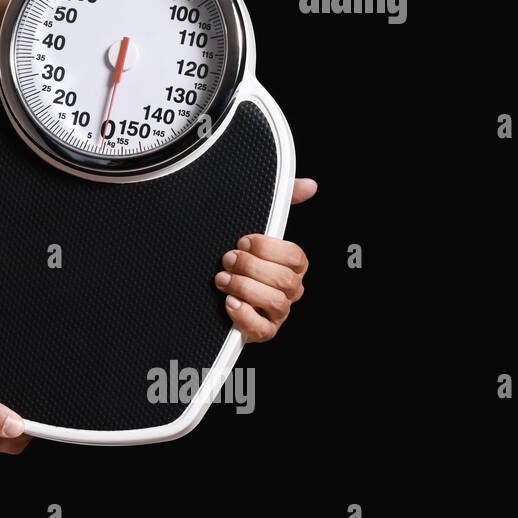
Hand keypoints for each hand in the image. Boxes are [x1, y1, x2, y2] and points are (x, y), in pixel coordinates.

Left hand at [214, 177, 315, 342]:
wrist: (208, 292)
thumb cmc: (240, 258)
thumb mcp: (256, 229)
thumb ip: (282, 203)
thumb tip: (309, 185)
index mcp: (293, 266)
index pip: (295, 257)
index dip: (269, 248)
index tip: (243, 240)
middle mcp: (289, 290)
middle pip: (284, 280)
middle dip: (251, 267)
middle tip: (227, 259)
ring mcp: (277, 313)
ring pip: (274, 302)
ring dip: (245, 288)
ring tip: (222, 279)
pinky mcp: (262, 332)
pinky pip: (261, 329)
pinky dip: (244, 315)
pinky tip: (228, 303)